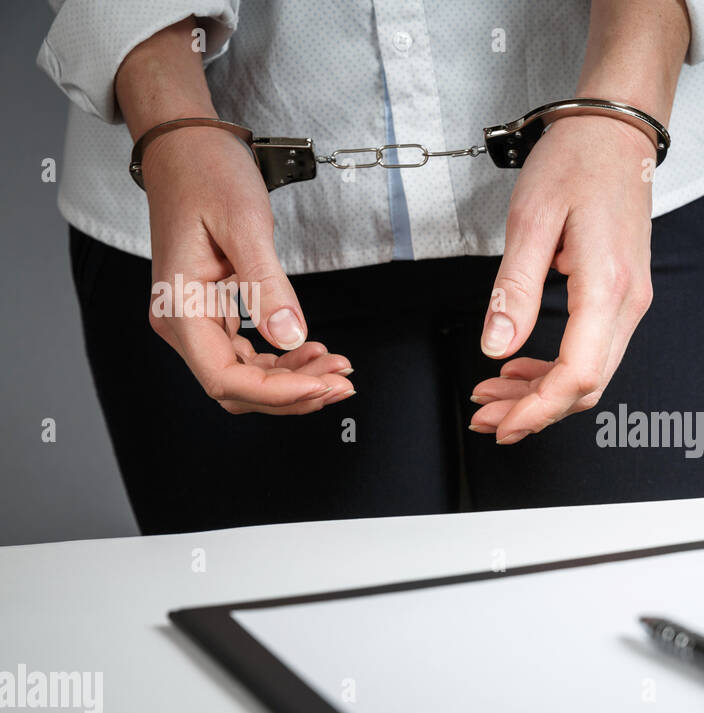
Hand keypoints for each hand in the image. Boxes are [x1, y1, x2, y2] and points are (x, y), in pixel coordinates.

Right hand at [141, 126, 353, 414]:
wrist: (187, 146)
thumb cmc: (206, 173)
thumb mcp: (245, 225)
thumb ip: (267, 285)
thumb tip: (290, 335)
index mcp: (179, 308)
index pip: (225, 379)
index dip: (277, 394)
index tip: (321, 386)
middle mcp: (182, 323)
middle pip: (239, 387)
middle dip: (294, 393)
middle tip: (343, 383)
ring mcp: (198, 321)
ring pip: (247, 376)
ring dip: (295, 381)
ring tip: (338, 370)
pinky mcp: (215, 314)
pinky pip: (251, 355)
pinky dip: (285, 361)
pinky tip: (315, 352)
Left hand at [468, 114, 655, 442]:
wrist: (616, 130)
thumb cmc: (578, 161)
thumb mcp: (532, 219)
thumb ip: (514, 288)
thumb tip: (496, 345)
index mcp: (607, 287)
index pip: (577, 375)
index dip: (537, 409)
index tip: (502, 424)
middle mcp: (628, 302)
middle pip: (586, 386)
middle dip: (534, 412)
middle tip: (486, 419)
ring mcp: (630, 301)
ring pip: (590, 374)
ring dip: (542, 394)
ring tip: (494, 398)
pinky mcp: (623, 296)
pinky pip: (593, 351)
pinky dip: (555, 371)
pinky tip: (520, 367)